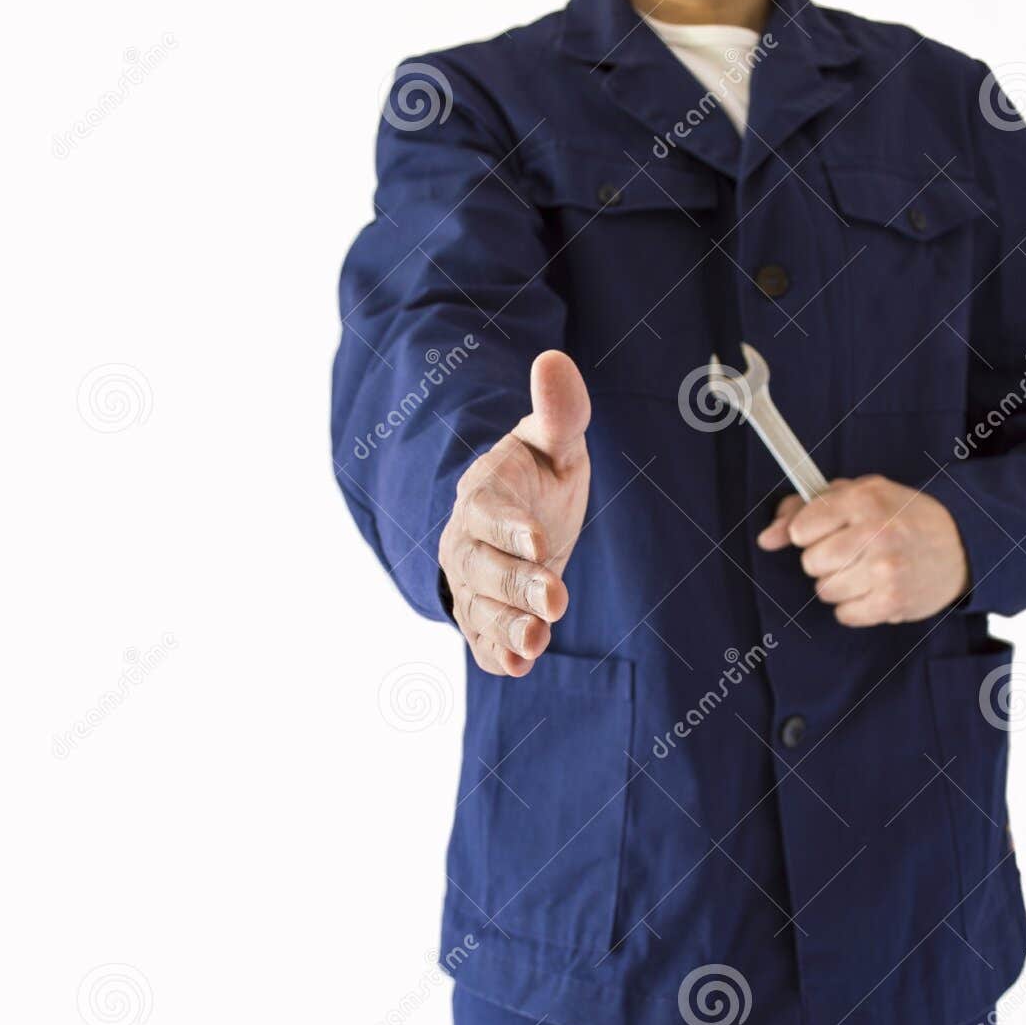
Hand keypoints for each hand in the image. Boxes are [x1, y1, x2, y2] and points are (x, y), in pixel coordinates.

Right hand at [439, 350, 591, 675]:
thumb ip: (558, 410)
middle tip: (557, 598)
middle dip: (516, 585)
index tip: (537, 541)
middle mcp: (467, 544)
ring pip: (480, 611)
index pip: (487, 512)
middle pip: (482, 569)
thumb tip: (554, 358)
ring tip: (537, 641)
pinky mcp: (484, 620)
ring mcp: (473, 587)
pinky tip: (520, 665)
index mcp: (482, 495)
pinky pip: (483, 643)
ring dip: (507, 628)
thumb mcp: (553, 440)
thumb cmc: (538, 472)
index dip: (508, 528)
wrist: (522, 517)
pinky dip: (497, 655)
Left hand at [757, 475, 969, 625]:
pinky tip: (875, 589)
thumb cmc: (902, 517)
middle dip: (824, 560)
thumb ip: (805, 509)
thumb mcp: (858, 495)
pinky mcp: (892, 601)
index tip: (827, 532)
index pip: (801, 528)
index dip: (809, 533)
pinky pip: (844, 615)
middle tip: (851, 552)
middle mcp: (875, 532)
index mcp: (864, 499)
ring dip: (839, 584)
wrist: (962, 545)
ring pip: (824, 591)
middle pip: (811, 562)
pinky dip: (855, 607)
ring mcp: (885, 569)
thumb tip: (767, 539)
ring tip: (866, 570)